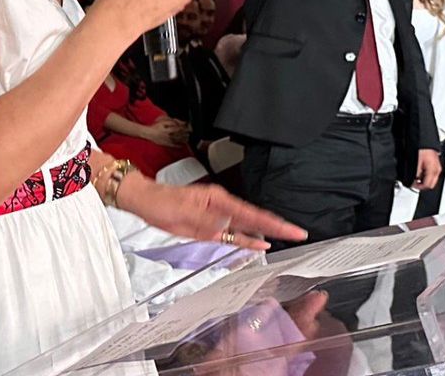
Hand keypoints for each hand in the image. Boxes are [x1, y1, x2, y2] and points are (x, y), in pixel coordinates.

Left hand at [119, 179, 306, 249]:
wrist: (146, 202)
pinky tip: (259, 244)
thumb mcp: (184, 212)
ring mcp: (217, 218)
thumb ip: (208, 221)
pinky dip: (247, 240)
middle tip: (298, 233)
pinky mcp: (210, 228)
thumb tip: (228, 228)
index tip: (289, 228)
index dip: (272, 223)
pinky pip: (233, 236)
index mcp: (219, 199)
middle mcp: (221, 207)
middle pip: (254, 219)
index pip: (251, 213)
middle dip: (276, 226)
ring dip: (266, 232)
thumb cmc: (162, 202)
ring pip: (247, 227)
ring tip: (286, 237)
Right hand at [143, 116, 188, 146]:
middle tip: (189, 133)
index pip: (179, 129)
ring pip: (178, 140)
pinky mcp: (166, 144)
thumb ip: (172, 121)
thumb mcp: (163, 121)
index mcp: (168, 129)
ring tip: (187, 138)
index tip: (188, 127)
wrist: (148, 133)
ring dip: (184, 139)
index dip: (184, 128)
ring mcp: (168, 140)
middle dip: (185, 134)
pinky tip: (182, 145)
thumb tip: (179, 122)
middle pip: (179, 135)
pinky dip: (179, 146)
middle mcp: (169, 135)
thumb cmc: (155, 126)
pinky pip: (174, 146)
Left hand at [413, 149, 441, 189]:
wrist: (424, 140)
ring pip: (431, 179)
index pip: (427, 185)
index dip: (418, 187)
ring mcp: (437, 167)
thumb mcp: (416, 163)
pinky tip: (420, 170)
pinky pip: (431, 173)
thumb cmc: (422, 149)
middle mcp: (438, 170)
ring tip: (416, 174)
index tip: (412, 185)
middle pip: (430, 184)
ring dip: (423, 179)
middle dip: (421, 184)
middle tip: (413, 181)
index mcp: (434, 170)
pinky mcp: (436, 164)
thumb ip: (416, 174)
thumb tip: (413, 182)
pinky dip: (425, 174)